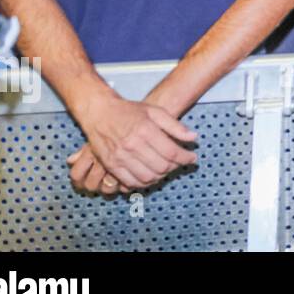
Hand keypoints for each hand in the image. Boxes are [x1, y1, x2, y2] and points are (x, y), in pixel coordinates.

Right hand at [73, 95, 197, 190]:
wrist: (99, 112)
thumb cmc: (129, 110)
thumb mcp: (155, 111)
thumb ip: (175, 125)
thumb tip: (193, 138)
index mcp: (145, 130)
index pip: (171, 152)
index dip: (185, 158)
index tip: (193, 157)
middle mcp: (132, 145)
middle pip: (161, 166)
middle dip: (175, 167)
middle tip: (180, 162)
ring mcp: (120, 157)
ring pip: (147, 177)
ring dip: (161, 176)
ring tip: (167, 169)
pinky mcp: (110, 165)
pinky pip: (130, 182)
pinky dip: (144, 183)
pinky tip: (151, 176)